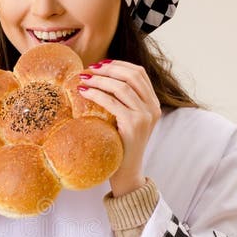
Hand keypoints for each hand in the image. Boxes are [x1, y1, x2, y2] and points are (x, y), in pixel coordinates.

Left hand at [77, 59, 160, 195]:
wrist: (127, 172)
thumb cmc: (121, 145)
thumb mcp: (127, 120)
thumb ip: (123, 102)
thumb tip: (101, 78)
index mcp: (153, 104)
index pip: (139, 73)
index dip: (119, 65)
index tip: (100, 64)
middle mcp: (152, 108)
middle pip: (132, 75)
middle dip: (108, 69)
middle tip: (89, 70)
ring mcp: (145, 116)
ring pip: (121, 87)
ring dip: (99, 80)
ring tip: (83, 79)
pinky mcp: (133, 125)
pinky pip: (112, 102)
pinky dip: (96, 94)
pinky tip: (84, 92)